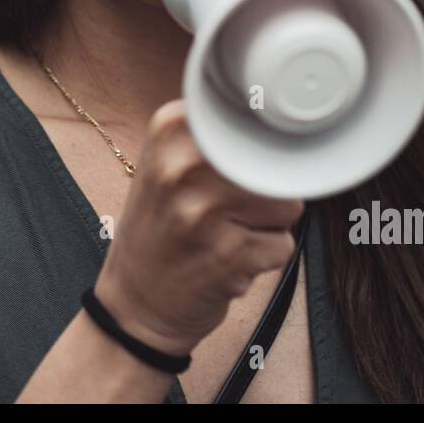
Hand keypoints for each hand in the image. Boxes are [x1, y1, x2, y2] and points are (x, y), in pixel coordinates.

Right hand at [93, 100, 303, 357]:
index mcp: (170, 129)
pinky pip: (283, 245)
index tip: (232, 165)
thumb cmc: (163, 225)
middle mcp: (183, 165)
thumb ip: (218, 134)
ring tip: (226, 233)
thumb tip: (287, 124)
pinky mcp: (229, 256)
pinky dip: (264, 258)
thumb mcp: (169, 161)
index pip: (257, 120)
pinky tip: (227, 260)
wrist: (135, 301)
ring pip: (288, 205)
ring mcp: (204, 212)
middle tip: (222, 209)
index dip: (256, 149)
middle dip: (264, 191)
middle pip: (277, 164)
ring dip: (267, 225)